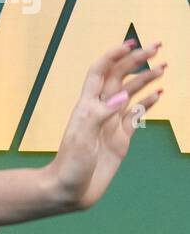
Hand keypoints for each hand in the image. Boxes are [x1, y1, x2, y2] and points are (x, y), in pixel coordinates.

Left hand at [45, 40, 164, 210]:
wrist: (69, 190)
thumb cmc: (70, 165)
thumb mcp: (82, 139)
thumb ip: (100, 116)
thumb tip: (122, 97)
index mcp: (88, 106)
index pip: (101, 72)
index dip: (114, 56)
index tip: (131, 43)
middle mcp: (101, 110)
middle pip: (120, 78)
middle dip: (137, 60)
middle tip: (157, 46)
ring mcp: (112, 123)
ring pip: (131, 93)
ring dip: (146, 79)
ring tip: (164, 66)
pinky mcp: (121, 138)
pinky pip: (136, 115)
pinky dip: (148, 103)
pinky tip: (158, 94)